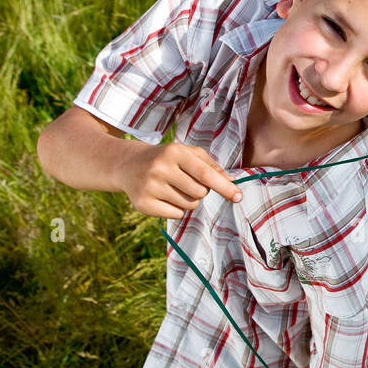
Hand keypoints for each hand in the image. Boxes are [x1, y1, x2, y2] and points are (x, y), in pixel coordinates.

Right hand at [118, 141, 242, 218]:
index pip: (205, 174)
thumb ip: (211, 166)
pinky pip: (176, 215)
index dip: (224, 187)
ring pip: (189, 205)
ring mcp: (149, 187)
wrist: (128, 165)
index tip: (239, 196)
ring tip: (174, 187)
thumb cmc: (167, 158)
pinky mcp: (142, 204)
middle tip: (186, 181)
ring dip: (188, 200)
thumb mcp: (188, 154)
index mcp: (174, 152)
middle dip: (201, 191)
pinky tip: (164, 196)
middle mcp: (160, 168)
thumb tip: (232, 181)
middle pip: (200, 193)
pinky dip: (176, 209)